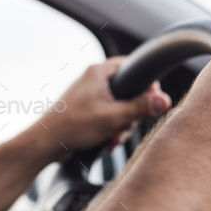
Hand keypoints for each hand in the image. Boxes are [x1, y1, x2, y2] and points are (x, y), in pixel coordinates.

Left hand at [29, 57, 171, 159]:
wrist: (46, 144)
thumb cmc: (72, 127)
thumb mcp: (112, 118)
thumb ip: (140, 108)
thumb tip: (164, 100)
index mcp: (99, 73)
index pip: (133, 67)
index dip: (147, 85)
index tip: (151, 101)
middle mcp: (94, 80)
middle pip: (129, 91)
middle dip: (132, 113)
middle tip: (126, 125)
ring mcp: (90, 95)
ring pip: (120, 106)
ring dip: (122, 125)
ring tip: (113, 137)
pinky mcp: (88, 110)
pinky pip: (109, 115)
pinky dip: (111, 129)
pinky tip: (107, 141)